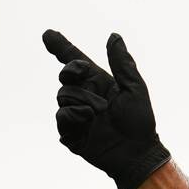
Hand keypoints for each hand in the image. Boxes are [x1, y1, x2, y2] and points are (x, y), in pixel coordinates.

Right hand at [42, 30, 170, 188]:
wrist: (137, 153)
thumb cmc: (140, 122)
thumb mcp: (134, 89)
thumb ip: (123, 64)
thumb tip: (114, 36)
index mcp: (99, 84)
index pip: (76, 62)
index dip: (61, 48)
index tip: (48, 35)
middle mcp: (85, 96)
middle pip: (65, 76)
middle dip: (72, 71)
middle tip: (84, 71)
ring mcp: (76, 114)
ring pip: (63, 95)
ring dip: (82, 99)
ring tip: (100, 111)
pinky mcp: (71, 132)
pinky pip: (62, 116)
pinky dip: (74, 114)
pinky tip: (88, 119)